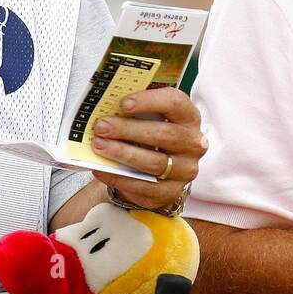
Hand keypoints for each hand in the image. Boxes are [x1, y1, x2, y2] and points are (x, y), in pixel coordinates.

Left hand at [89, 87, 205, 211]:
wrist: (159, 169)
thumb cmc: (151, 134)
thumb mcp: (151, 117)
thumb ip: (137, 109)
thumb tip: (108, 104)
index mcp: (189, 116)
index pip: (175, 103)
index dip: (149, 101)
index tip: (124, 103)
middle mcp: (193, 143)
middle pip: (163, 134)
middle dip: (128, 129)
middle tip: (101, 126)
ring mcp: (185, 170)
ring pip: (154, 162)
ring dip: (122, 153)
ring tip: (98, 146)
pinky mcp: (171, 192)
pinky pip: (144, 186)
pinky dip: (119, 177)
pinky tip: (101, 169)